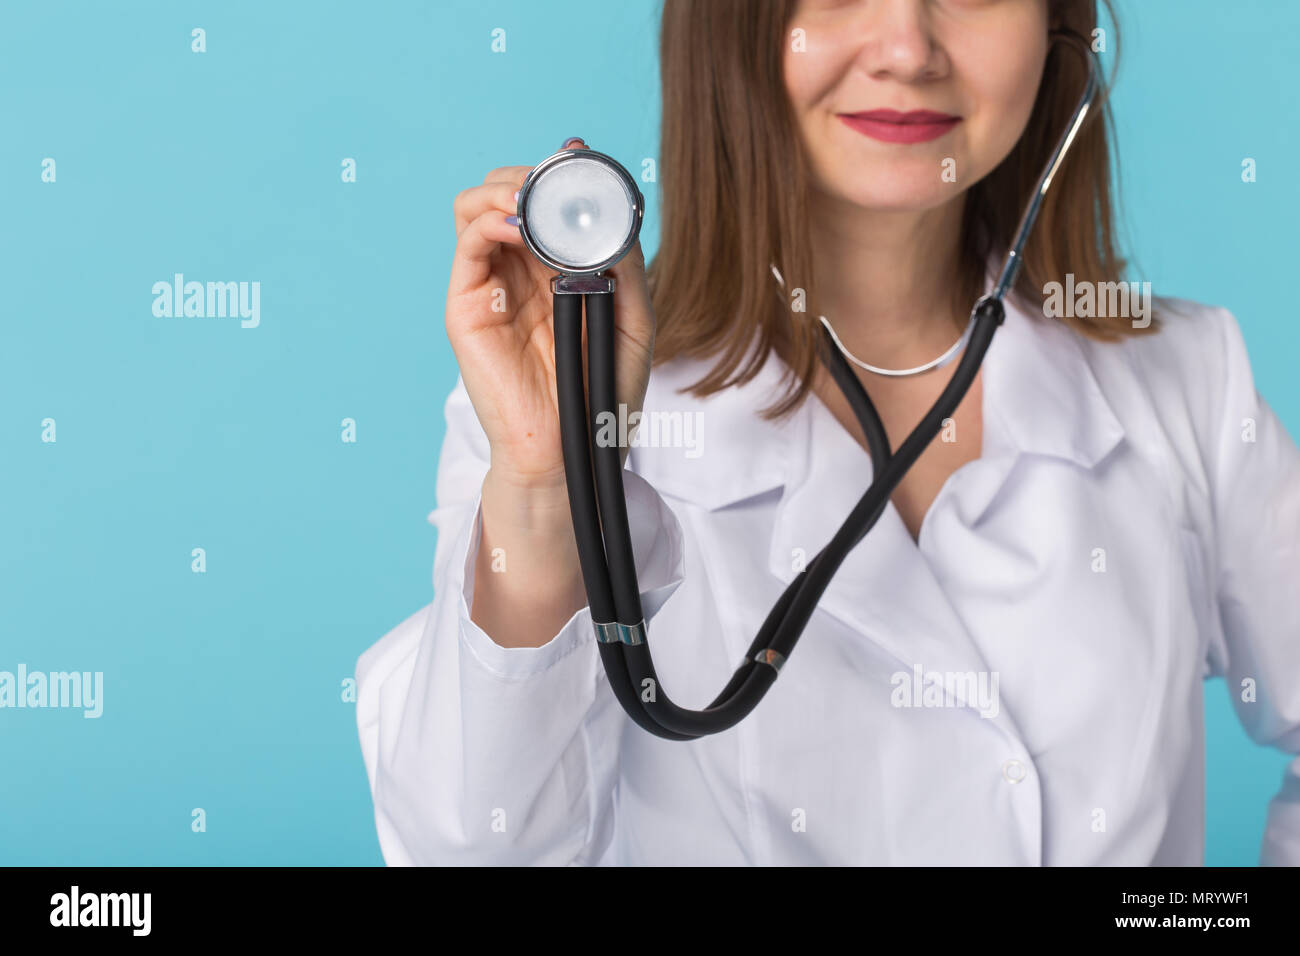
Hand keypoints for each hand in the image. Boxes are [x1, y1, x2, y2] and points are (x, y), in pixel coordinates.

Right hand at [446, 138, 655, 499]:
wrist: (573, 447)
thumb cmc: (602, 394)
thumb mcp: (633, 322)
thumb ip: (626, 269)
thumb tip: (615, 216)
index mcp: (556, 271)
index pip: (544, 203)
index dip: (559, 176)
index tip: (585, 161)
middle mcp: (518, 272)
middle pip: (505, 193)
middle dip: (531, 175)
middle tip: (559, 180)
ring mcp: (490, 287)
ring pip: (476, 206)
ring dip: (505, 187)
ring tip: (534, 197)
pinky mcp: (468, 308)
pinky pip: (469, 244)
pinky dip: (490, 219)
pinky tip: (519, 224)